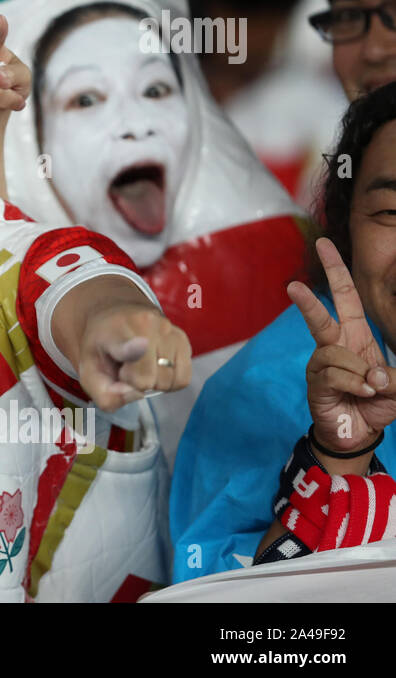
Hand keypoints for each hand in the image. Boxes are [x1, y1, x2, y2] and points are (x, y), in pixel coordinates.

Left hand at [75, 303, 191, 412]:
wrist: (112, 315)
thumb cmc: (101, 347)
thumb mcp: (89, 373)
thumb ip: (106, 394)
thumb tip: (136, 394)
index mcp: (115, 331)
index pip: (130, 344)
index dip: (135, 349)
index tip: (142, 345)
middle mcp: (145, 325)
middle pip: (150, 380)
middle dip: (136, 383)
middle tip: (126, 368)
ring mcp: (167, 330)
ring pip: (169, 381)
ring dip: (154, 382)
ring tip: (141, 365)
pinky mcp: (182, 337)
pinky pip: (183, 378)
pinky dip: (170, 381)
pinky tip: (155, 368)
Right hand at [288, 238, 395, 454]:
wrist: (360, 433)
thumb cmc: (378, 402)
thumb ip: (392, 376)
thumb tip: (370, 376)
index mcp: (356, 335)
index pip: (346, 296)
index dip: (337, 270)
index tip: (324, 244)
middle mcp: (336, 345)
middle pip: (319, 316)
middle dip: (306, 301)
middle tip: (292, 286)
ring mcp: (322, 364)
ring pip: (333, 352)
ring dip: (359, 372)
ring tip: (370, 389)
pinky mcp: (316, 383)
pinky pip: (335, 375)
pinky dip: (355, 386)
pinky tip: (361, 396)